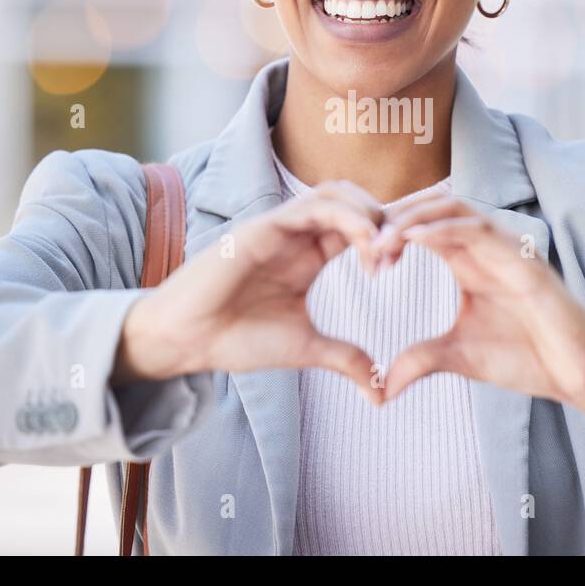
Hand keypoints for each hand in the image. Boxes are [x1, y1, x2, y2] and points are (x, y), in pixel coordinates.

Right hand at [113, 181, 386, 404]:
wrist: (188, 341)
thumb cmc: (237, 339)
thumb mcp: (306, 348)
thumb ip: (346, 359)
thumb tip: (381, 392)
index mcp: (310, 254)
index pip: (358, 225)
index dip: (385, 237)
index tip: (396, 267)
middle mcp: (298, 234)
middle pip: (353, 199)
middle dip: (383, 219)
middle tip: (396, 255)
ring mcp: (280, 226)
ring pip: (336, 193)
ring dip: (368, 213)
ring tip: (382, 250)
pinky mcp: (264, 227)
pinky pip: (312, 206)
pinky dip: (347, 218)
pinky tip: (364, 246)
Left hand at [372, 192, 584, 407]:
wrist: (576, 374)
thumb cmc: (527, 358)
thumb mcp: (457, 356)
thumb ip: (419, 361)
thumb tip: (380, 388)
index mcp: (468, 259)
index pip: (421, 225)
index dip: (388, 232)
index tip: (362, 258)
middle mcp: (484, 245)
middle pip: (431, 206)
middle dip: (393, 217)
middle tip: (362, 243)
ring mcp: (505, 248)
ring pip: (452, 207)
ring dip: (412, 218)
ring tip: (380, 239)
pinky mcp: (522, 260)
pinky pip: (479, 229)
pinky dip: (443, 228)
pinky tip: (413, 238)